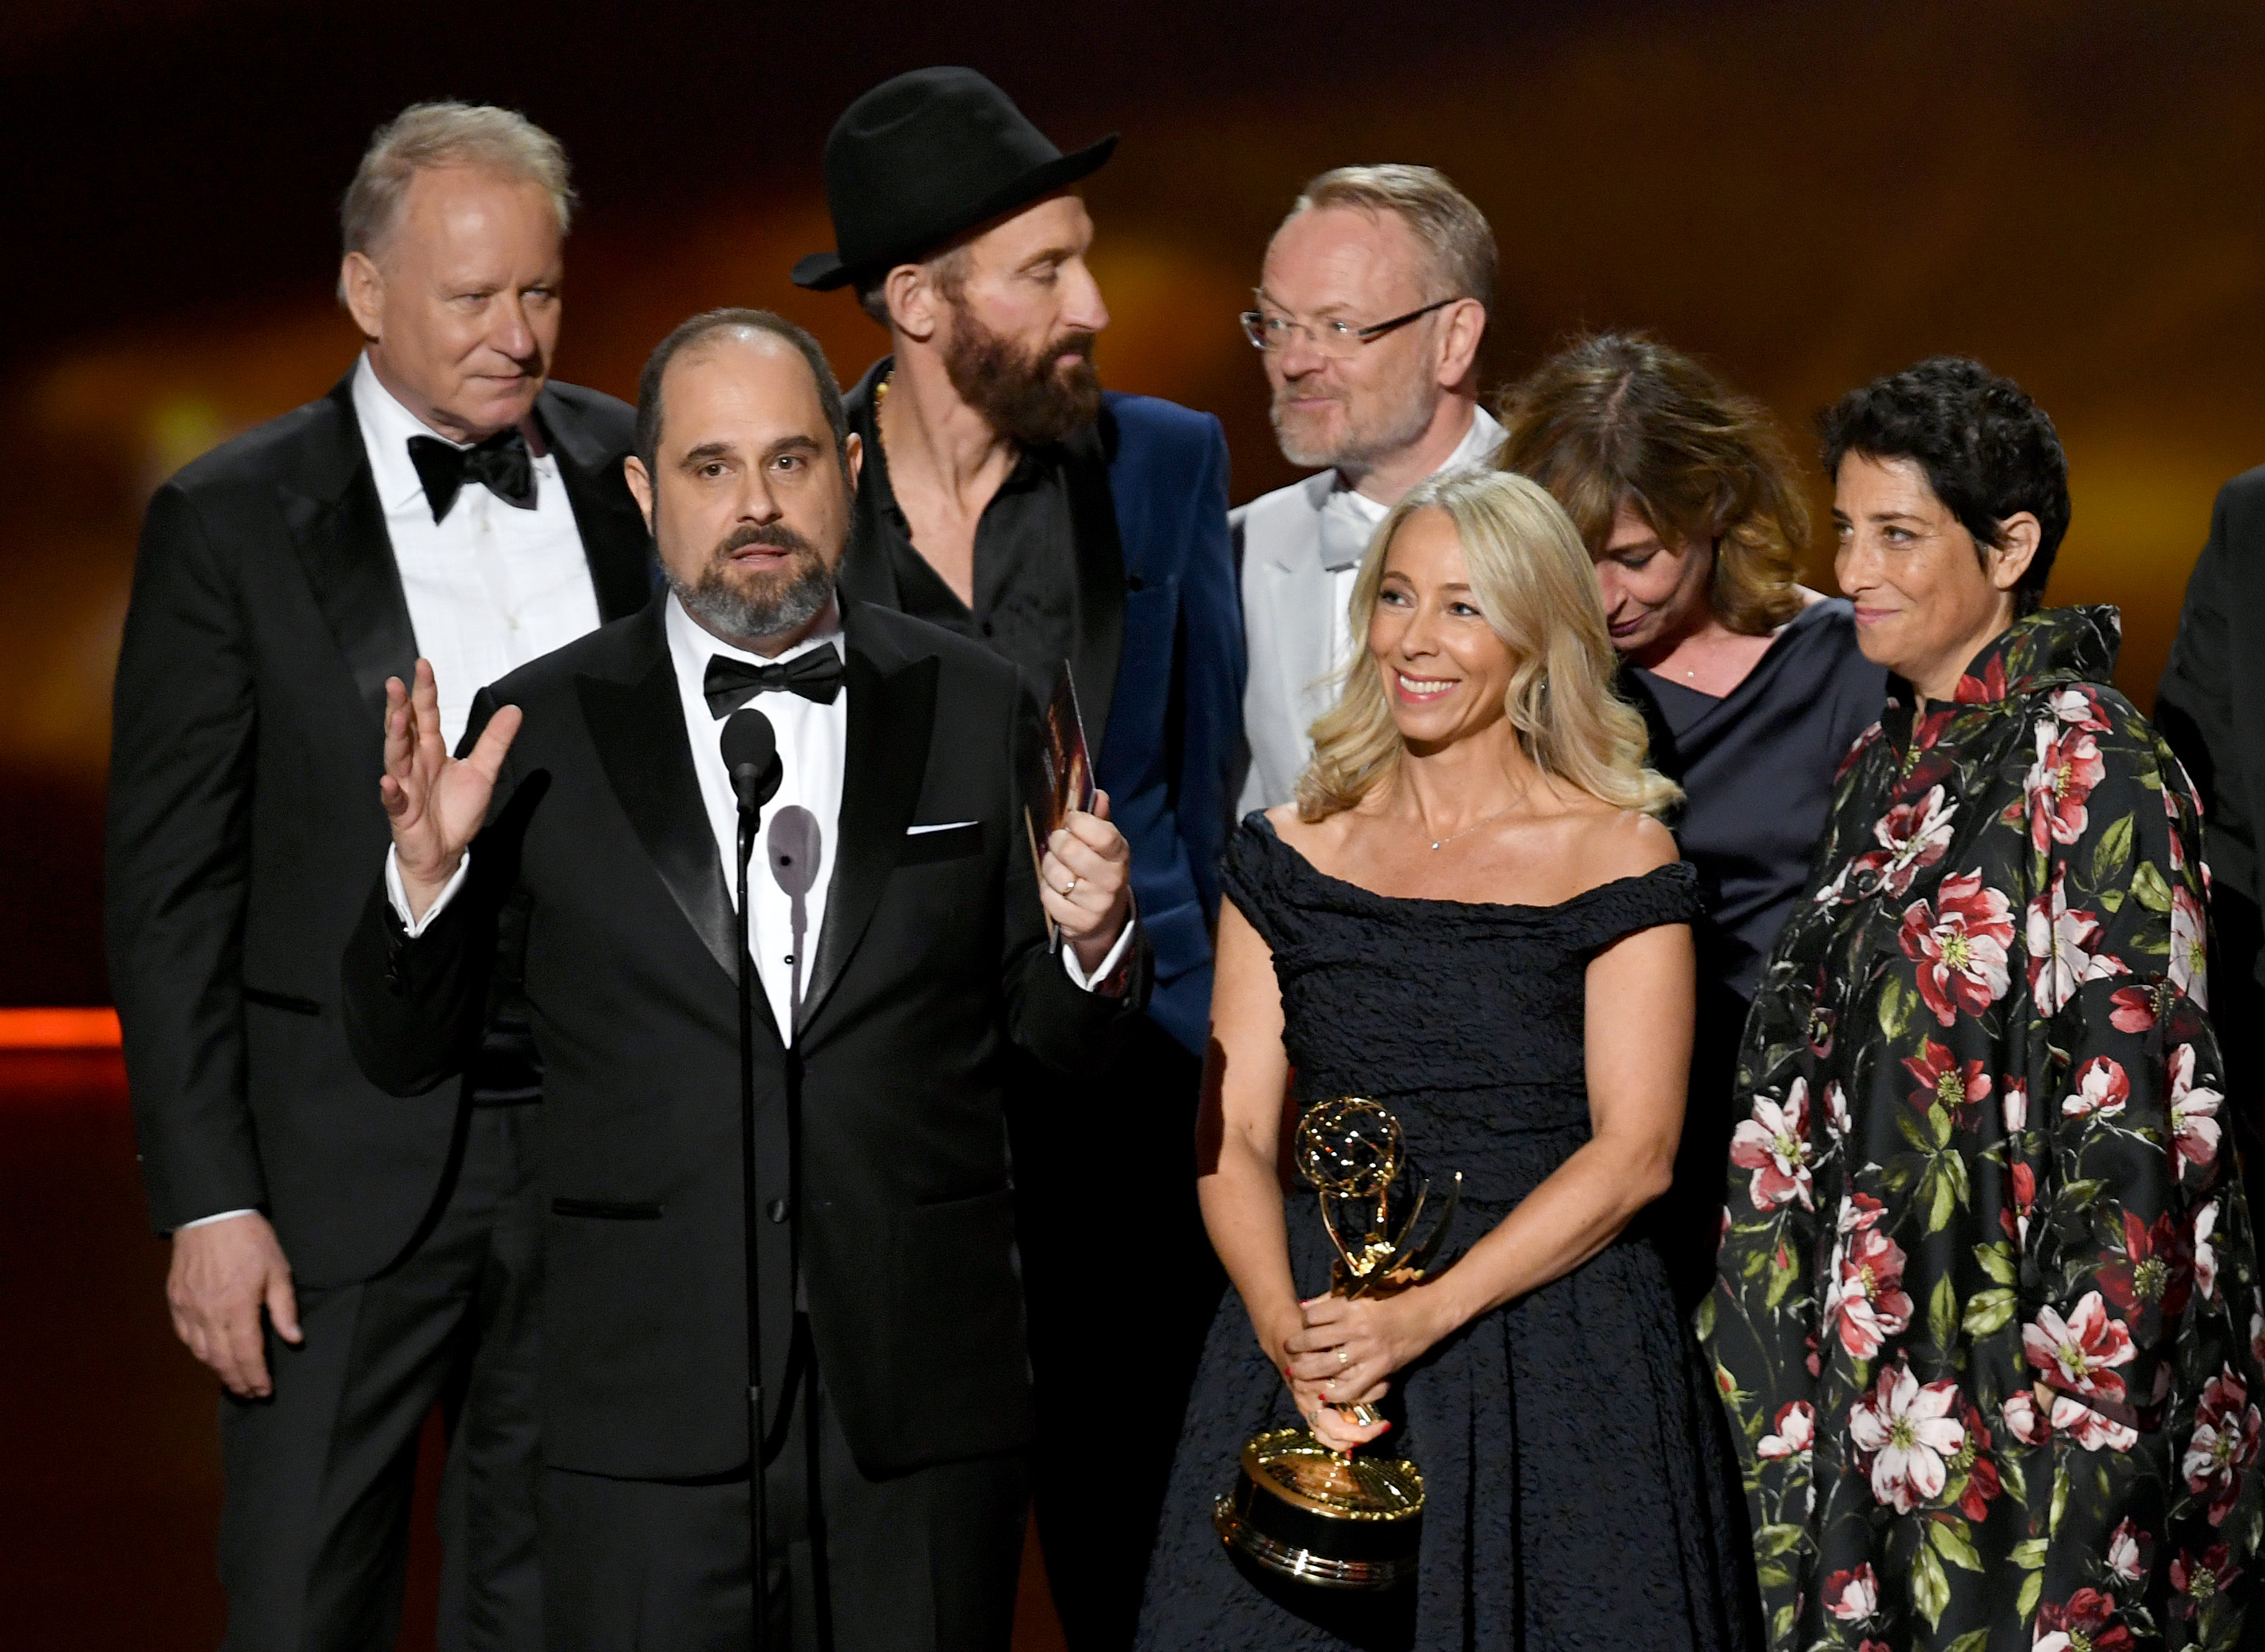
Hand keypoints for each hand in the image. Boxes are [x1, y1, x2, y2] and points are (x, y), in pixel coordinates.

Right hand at [166, 1212, 299, 1398]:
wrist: (211, 1214)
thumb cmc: (250, 1240)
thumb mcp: (278, 1270)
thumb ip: (284, 1308)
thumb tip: (294, 1339)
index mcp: (238, 1308)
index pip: (247, 1355)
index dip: (256, 1378)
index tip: (264, 1392)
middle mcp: (209, 1315)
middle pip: (222, 1360)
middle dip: (237, 1381)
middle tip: (250, 1394)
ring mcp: (188, 1309)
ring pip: (201, 1352)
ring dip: (218, 1370)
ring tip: (233, 1379)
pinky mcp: (175, 1300)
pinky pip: (185, 1336)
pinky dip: (198, 1351)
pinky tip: (209, 1355)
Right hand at [379, 659, 520, 919]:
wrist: (446, 851)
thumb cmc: (457, 810)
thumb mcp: (483, 772)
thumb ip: (495, 742)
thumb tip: (514, 709)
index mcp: (432, 750)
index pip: (427, 715)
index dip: (425, 692)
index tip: (423, 665)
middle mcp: (415, 764)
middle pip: (406, 731)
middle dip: (400, 707)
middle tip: (395, 683)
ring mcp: (406, 787)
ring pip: (396, 758)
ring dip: (395, 738)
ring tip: (396, 717)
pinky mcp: (403, 813)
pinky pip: (395, 801)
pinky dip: (391, 791)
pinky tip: (389, 781)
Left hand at [1041, 788, 1132, 976]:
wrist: (1107, 918)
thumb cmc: (1100, 872)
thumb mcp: (1105, 847)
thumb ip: (1099, 820)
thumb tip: (1098, 794)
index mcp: (1120, 856)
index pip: (1101, 833)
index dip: (1079, 822)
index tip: (1071, 821)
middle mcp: (1112, 880)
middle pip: (1071, 851)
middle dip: (1057, 842)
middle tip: (1058, 843)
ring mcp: (1096, 904)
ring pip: (1056, 874)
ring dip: (1050, 867)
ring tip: (1057, 867)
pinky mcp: (1079, 922)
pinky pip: (1048, 897)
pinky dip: (1047, 890)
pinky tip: (1056, 889)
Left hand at [1282, 1287, 1456, 1450]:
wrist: (1429, 1310)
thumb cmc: (1396, 1297)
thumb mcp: (1363, 1292)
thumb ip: (1335, 1300)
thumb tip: (1307, 1307)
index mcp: (1351, 1306)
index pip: (1313, 1316)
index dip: (1302, 1321)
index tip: (1299, 1325)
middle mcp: (1356, 1328)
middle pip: (1313, 1341)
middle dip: (1295, 1347)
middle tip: (1287, 1350)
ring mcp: (1368, 1350)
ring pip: (1327, 1365)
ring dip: (1307, 1371)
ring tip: (1296, 1373)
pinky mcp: (1381, 1368)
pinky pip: (1352, 1387)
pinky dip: (1335, 1393)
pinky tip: (1324, 1393)